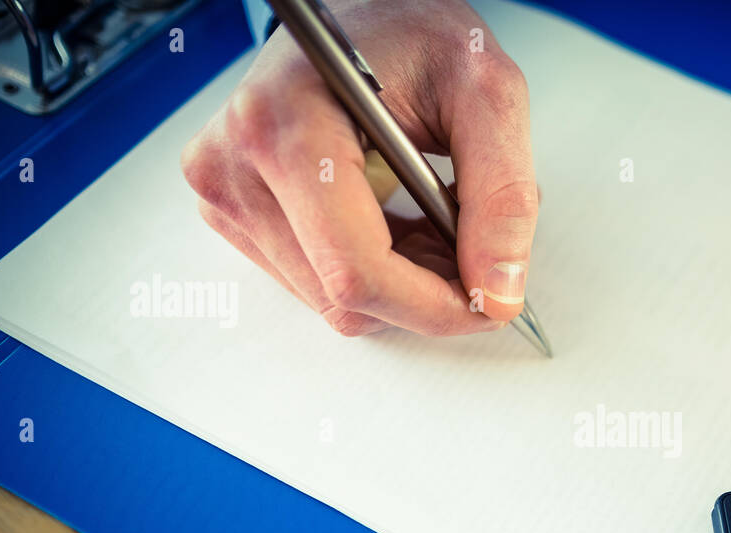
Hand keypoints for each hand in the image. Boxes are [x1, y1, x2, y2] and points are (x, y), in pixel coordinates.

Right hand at [181, 0, 537, 336]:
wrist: (356, 11)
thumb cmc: (409, 33)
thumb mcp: (485, 92)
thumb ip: (503, 195)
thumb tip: (497, 291)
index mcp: (282, 126)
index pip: (355, 271)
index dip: (432, 306)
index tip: (486, 303)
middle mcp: (234, 165)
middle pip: (345, 296)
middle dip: (425, 292)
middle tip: (473, 246)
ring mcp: (226, 194)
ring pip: (333, 301)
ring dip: (402, 283)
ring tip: (434, 221)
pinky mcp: (235, 213)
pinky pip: (317, 285)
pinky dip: (374, 272)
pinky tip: (398, 223)